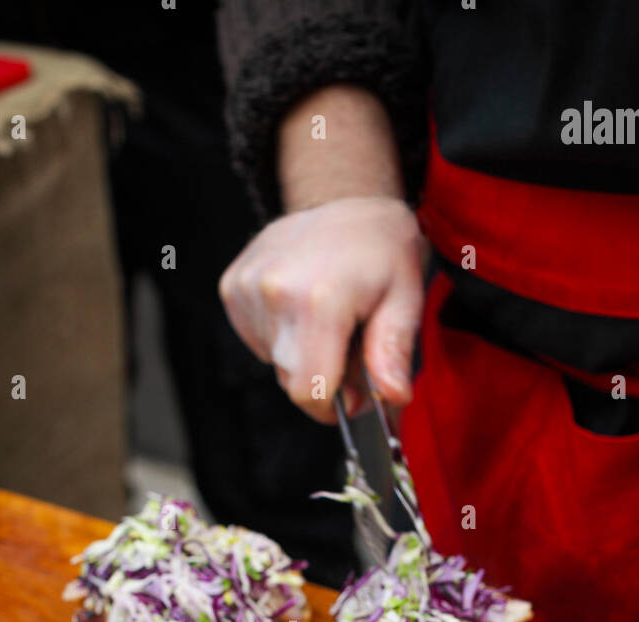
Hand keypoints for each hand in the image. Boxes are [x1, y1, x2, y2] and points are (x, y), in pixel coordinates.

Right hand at [219, 195, 424, 422]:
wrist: (345, 198)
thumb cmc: (382, 251)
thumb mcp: (405, 300)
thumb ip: (394, 353)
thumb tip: (393, 399)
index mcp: (320, 299)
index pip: (309, 390)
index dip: (331, 406)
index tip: (350, 396)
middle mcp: (275, 291)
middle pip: (292, 380)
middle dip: (322, 377)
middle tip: (348, 342)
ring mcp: (248, 286)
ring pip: (274, 361)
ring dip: (302, 353)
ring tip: (325, 315)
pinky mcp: (233, 285)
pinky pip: (257, 339)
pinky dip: (281, 335)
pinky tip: (300, 304)